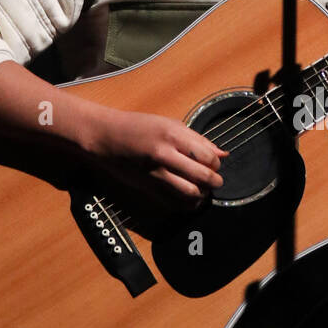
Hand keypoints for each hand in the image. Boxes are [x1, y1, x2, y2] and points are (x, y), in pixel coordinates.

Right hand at [85, 108, 228, 209]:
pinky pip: (174, 203)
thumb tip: (222, 154)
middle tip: (214, 180)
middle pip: (203, 176)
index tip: (214, 164)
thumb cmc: (137, 127)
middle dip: (215, 181)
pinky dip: (187, 203)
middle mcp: (165, 154)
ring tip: (202, 189)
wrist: (105, 137)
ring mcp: (156, 173)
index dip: (216, 163)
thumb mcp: (169, 124)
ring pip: (191, 193)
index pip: (208, 156)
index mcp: (173, 135)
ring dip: (202, 194)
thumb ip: (197, 139)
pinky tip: (188, 197)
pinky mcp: (148, 187)